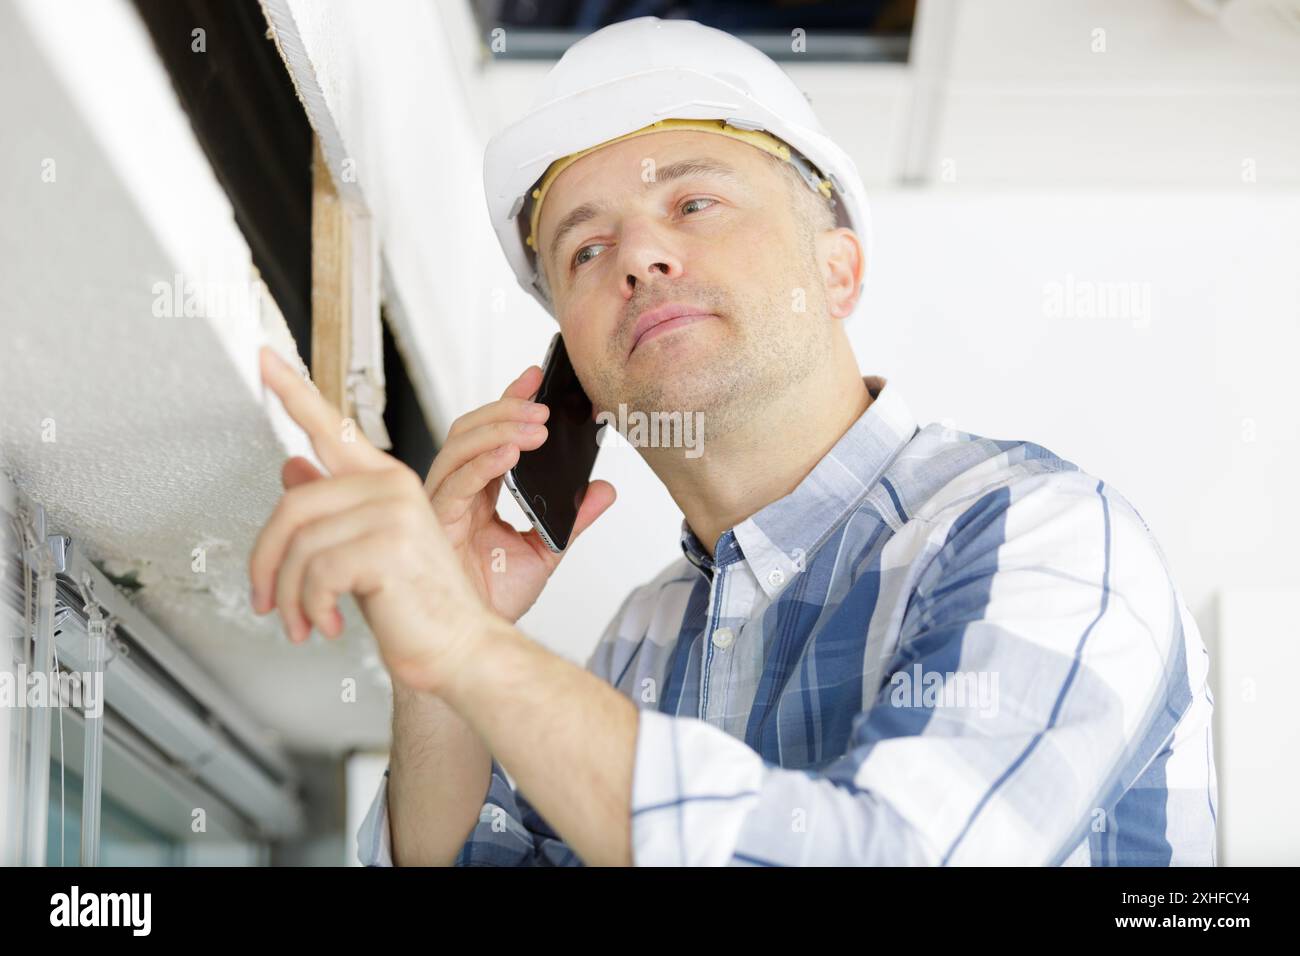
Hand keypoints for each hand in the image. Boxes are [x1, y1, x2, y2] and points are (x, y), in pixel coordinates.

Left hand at [248, 346, 491, 692]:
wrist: (457, 649)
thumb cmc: (416, 609)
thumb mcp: (361, 554)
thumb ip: (330, 511)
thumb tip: (291, 467)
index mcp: (387, 483)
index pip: (332, 428)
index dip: (293, 391)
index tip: (264, 358)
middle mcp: (393, 488)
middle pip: (293, 506)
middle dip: (266, 562)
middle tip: (268, 600)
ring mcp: (394, 512)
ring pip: (299, 544)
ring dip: (289, 596)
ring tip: (304, 620)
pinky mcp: (389, 545)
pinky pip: (315, 572)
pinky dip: (310, 608)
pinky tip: (329, 623)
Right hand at [424, 364, 615, 622]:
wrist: (472, 641)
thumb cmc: (493, 598)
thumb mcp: (546, 550)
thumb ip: (572, 518)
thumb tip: (606, 490)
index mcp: (478, 491)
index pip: (492, 433)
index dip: (510, 400)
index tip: (538, 376)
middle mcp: (455, 490)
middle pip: (471, 430)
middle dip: (507, 409)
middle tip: (544, 405)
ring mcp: (441, 502)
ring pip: (460, 446)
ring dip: (499, 428)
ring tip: (536, 425)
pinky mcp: (435, 520)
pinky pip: (456, 482)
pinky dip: (484, 462)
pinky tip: (511, 453)